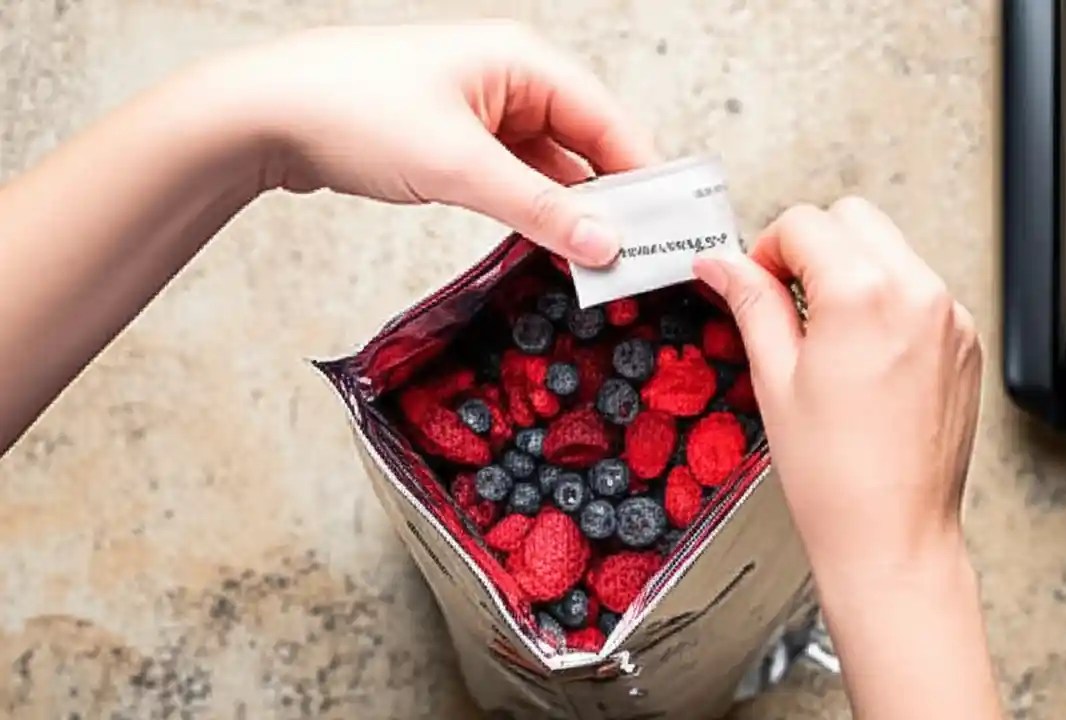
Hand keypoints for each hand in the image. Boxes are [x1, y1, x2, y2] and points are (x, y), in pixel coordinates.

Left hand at [207, 22, 658, 265]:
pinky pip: (515, 178)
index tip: (674, 227)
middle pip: (585, 144)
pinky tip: (550, 248)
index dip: (646, 176)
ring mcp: (482, 112)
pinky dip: (533, 212)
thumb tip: (605, 245)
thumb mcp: (460, 168)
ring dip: (570, 212)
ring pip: (550, 167)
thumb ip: (540, 210)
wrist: (265, 115)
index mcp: (523, 62)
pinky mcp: (456, 141)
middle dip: (612, 200)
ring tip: (601, 263)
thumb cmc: (355, 112)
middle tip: (641, 257)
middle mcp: (510, 80)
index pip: (608, 121)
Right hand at [694, 198, 998, 719]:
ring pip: (890, 248)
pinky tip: (861, 355)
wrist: (893, 536)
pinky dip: (886, 300)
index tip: (754, 283)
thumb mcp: (773, 378)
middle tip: (785, 302)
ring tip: (824, 335)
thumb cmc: (834, 476)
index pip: (805, 223)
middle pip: (853, 219)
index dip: (766, 249)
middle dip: (811, 246)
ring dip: (851, 269)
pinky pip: (919, 289)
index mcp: (863, 294)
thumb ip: (750, 304)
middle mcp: (917, 293)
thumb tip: (722, 264)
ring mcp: (950, 317)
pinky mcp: (965, 342)